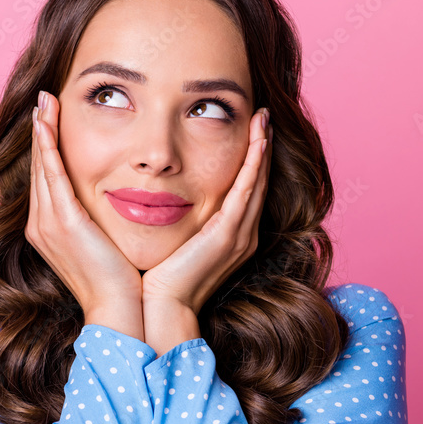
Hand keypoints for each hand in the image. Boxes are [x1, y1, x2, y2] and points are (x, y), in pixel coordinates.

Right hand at [26, 91, 143, 339]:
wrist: (118, 310)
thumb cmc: (120, 281)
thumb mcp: (103, 244)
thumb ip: (98, 221)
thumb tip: (110, 203)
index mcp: (50, 230)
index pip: (47, 178)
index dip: (46, 147)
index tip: (50, 119)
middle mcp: (42, 224)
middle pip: (40, 167)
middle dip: (41, 131)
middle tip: (44, 100)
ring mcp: (48, 224)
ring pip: (42, 166)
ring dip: (42, 130)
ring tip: (45, 103)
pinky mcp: (63, 222)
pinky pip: (52, 174)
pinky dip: (48, 146)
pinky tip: (47, 123)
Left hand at [141, 107, 272, 317]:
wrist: (161, 308)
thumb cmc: (159, 278)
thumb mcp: (175, 242)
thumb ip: (178, 220)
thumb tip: (161, 196)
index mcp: (230, 236)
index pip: (246, 188)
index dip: (251, 158)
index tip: (249, 129)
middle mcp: (241, 234)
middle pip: (258, 181)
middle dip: (261, 146)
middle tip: (263, 115)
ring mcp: (238, 235)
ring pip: (257, 182)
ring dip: (262, 147)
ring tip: (263, 119)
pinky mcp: (228, 236)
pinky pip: (246, 192)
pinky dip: (254, 165)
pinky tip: (258, 141)